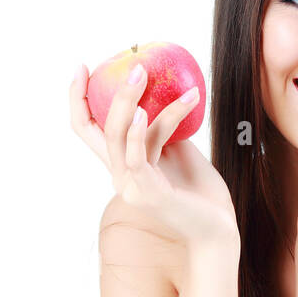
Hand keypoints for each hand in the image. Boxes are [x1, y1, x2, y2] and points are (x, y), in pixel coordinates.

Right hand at [69, 62, 238, 246]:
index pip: (88, 130)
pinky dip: (140, 131)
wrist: (219, 232)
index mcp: (123, 167)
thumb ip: (163, 129)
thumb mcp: (180, 152)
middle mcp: (121, 177)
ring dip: (127, 100)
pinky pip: (139, 156)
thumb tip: (165, 93)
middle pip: (98, 128)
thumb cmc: (203, 194)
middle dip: (104, 92)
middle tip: (129, 64)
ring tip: (144, 73)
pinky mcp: (150, 195)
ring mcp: (132, 188)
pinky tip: (144, 111)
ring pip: (117, 137)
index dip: (78, 99)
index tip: (83, 67)